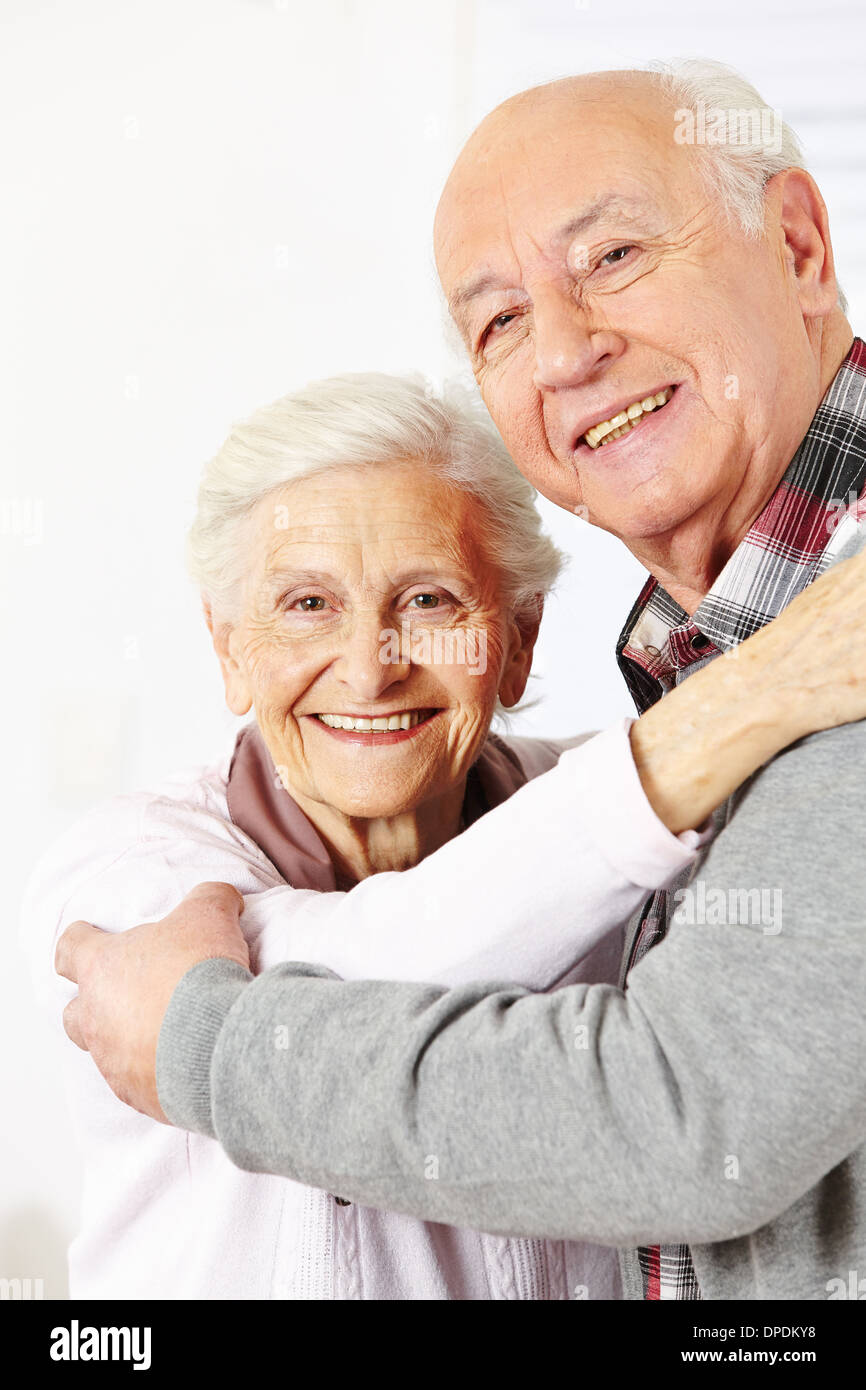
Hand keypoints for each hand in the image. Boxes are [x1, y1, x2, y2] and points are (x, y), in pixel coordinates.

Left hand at [55, 882, 248, 1122]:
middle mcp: (95, 1015)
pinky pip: (136, 1082)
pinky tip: (182, 1062)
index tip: (87, 934)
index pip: (70, 948)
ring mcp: (111, 1059)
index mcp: (101, 967)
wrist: (216, 1040)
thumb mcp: (210, 913)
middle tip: (126, 995)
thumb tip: (224, 896)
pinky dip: (153, 1072)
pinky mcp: (135, 1093)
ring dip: (126, 1040)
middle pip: (73, 1012)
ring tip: (162, 1031)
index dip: (80, 938)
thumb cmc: (200, 971)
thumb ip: (211, 897)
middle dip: (93, 1004)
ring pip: (104, 1051)